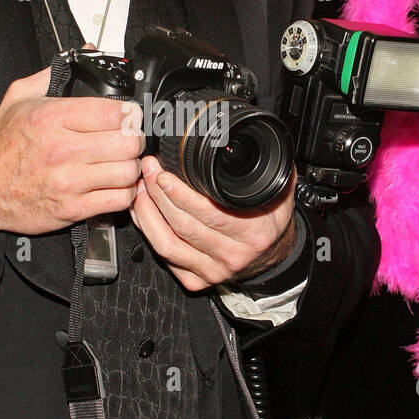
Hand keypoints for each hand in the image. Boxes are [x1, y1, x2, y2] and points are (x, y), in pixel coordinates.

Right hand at [0, 64, 144, 234]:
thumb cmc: (1, 145)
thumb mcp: (19, 97)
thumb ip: (54, 73)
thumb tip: (86, 52)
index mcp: (52, 118)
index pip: (114, 112)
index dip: (129, 113)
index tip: (128, 116)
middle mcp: (62, 150)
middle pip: (128, 142)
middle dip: (134, 138)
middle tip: (128, 139)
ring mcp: (69, 182)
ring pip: (128, 171)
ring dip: (131, 166)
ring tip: (122, 162)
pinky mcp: (72, 209)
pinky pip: (119, 200)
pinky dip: (124, 192)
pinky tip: (114, 184)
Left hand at [130, 156, 297, 291]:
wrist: (274, 256)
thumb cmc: (271, 220)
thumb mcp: (278, 192)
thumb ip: (265, 169)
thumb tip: (250, 137)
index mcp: (253, 233)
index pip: (210, 215)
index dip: (181, 195)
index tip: (163, 174)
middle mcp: (232, 256)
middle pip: (183, 227)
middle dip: (158, 196)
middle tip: (147, 171)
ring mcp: (212, 271)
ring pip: (168, 245)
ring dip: (148, 215)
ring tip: (140, 190)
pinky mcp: (197, 281)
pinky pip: (165, 258)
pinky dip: (149, 232)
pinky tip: (143, 213)